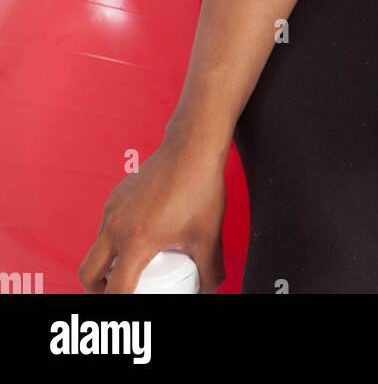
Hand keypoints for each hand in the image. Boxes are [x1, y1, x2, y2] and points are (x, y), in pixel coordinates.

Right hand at [78, 137, 226, 293]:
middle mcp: (116, 226)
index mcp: (135, 242)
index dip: (120, 307)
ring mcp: (113, 209)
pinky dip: (114, 240)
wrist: (192, 146)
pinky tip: (140, 236)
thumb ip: (210, 270)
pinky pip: (106, 226)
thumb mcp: (209, 237)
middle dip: (98, 291)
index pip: (116, 290)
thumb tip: (210, 288)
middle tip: (120, 293)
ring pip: (96, 247)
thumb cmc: (200, 188)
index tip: (131, 309)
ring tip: (133, 266)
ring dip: (107, 264)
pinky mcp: (117, 195)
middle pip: (88, 273)